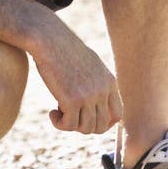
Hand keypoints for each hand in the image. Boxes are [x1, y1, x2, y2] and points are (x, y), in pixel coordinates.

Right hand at [29, 14, 121, 134]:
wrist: (50, 39)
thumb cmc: (65, 48)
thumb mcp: (89, 63)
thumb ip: (97, 81)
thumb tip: (95, 103)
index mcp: (109, 81)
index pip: (117, 115)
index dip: (104, 123)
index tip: (87, 119)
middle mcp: (102, 90)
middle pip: (101, 125)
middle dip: (84, 126)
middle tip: (69, 115)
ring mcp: (88, 96)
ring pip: (86, 128)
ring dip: (71, 125)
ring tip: (59, 113)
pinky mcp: (71, 100)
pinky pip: (69, 125)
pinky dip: (59, 124)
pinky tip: (52, 113)